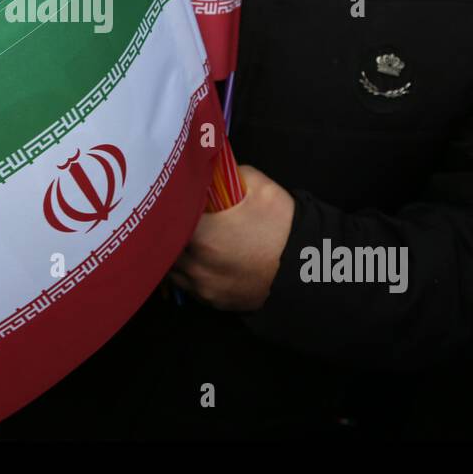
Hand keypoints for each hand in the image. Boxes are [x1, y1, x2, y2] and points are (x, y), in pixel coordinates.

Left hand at [169, 165, 295, 310]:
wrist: (308, 271)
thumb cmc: (283, 228)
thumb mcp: (260, 187)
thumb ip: (228, 174)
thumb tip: (211, 172)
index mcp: (201, 236)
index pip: (167, 217)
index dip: (169, 205)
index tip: (175, 197)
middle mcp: (195, 266)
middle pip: (164, 244)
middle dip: (169, 229)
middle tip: (179, 216)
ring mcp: (202, 287)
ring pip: (171, 268)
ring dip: (174, 252)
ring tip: (188, 238)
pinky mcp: (212, 302)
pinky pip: (186, 285)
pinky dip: (187, 272)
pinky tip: (200, 258)